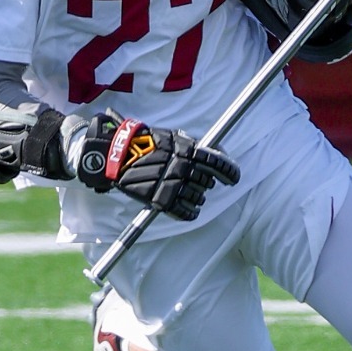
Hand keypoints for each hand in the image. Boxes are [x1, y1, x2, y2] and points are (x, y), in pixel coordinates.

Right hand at [76, 112, 240, 220]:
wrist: (118, 154)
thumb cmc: (146, 143)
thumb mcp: (173, 137)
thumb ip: (194, 145)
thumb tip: (218, 152)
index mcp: (187, 150)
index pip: (217, 162)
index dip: (229, 172)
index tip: (233, 179)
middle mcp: (182, 168)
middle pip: (207, 182)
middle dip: (206, 184)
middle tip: (200, 183)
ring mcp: (172, 184)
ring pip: (198, 198)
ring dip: (198, 198)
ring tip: (192, 196)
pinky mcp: (161, 199)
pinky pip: (184, 212)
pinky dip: (190, 213)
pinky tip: (190, 211)